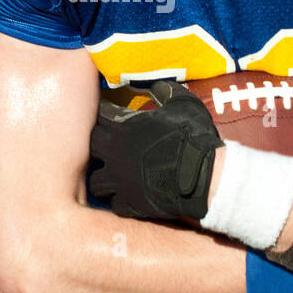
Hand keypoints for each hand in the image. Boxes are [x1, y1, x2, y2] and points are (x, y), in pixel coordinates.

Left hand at [88, 80, 223, 220]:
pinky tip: (131, 197)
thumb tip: (157, 87)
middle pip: (91, 147)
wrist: (201, 175)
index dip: (107, 114)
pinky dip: (122, 201)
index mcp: (123, 127)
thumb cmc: (192, 136)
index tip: (111, 114)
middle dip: (100, 145)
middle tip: (110, 145)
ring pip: (96, 182)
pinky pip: (116, 205)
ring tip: (114, 177)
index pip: (101, 115)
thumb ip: (166, 92)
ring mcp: (120, 181)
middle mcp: (114, 154)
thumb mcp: (183, 104)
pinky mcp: (130, 203)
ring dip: (105, 178)